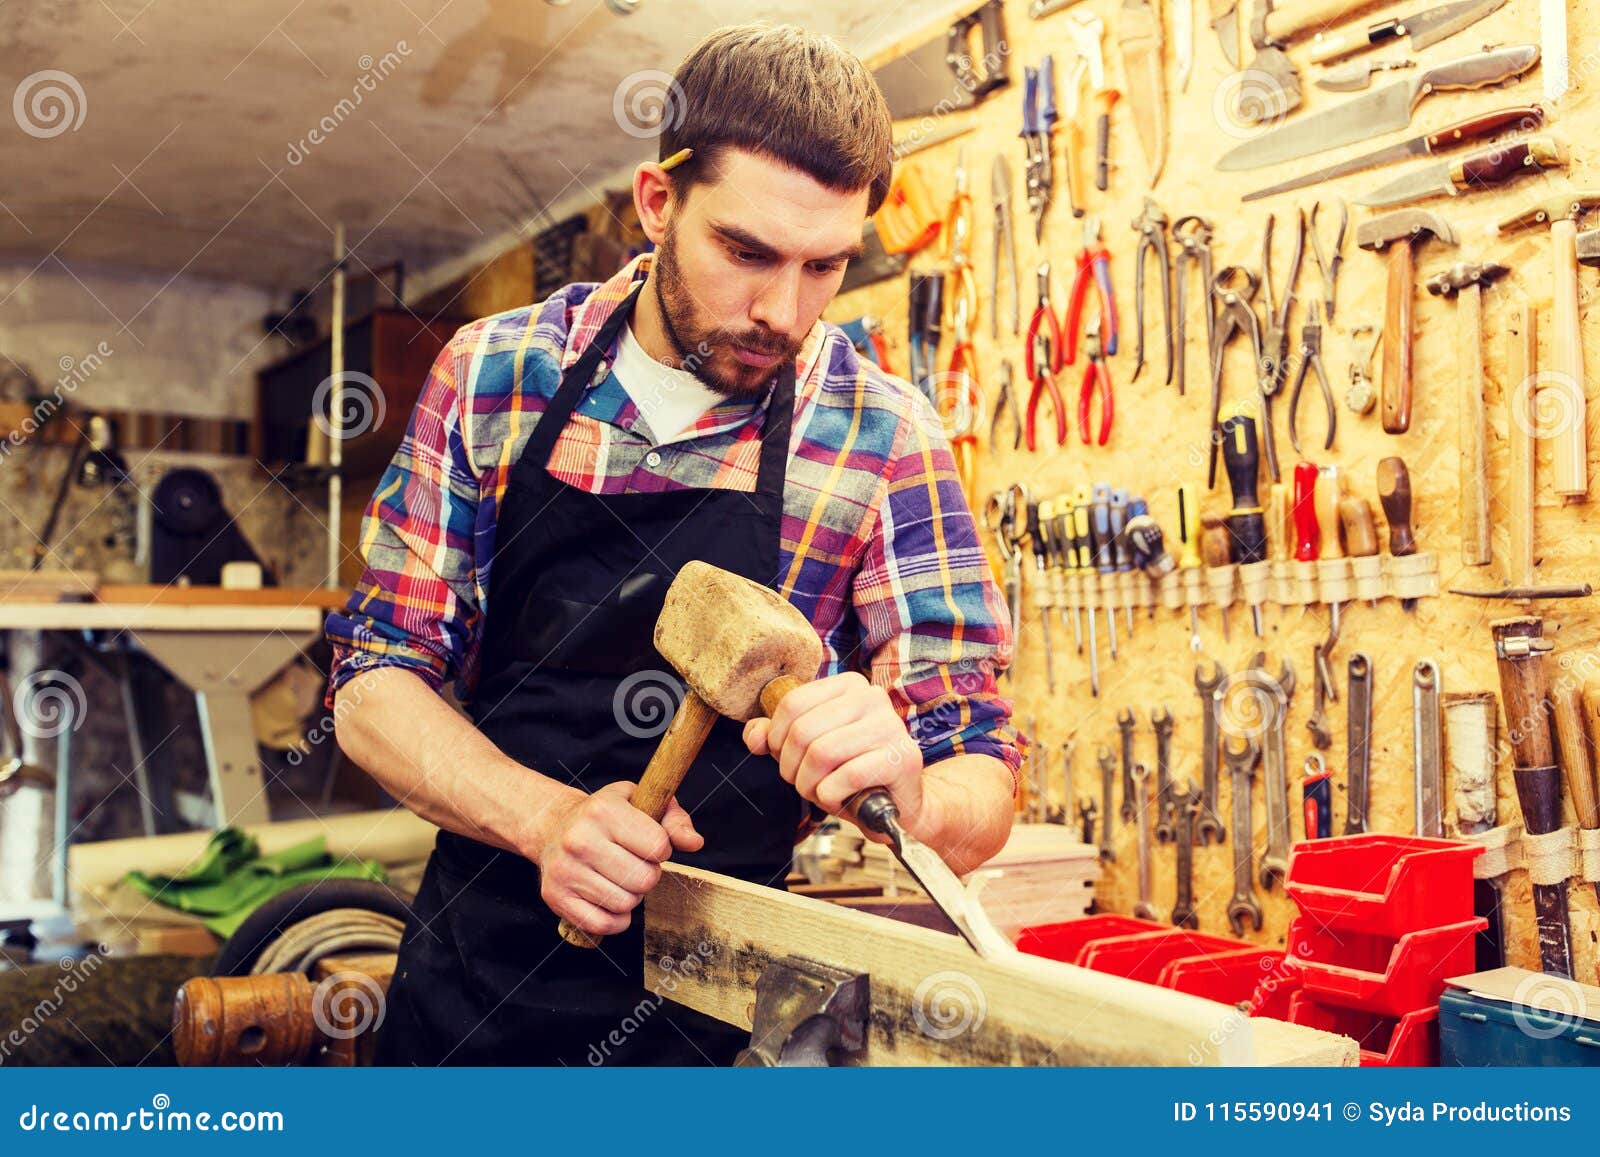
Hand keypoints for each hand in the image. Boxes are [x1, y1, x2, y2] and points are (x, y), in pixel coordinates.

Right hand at [526, 780, 702, 936]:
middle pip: (644, 880)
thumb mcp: (641, 801)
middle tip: (634, 864)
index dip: (662, 849)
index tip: (648, 843)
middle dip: (648, 875)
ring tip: (619, 878)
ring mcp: (565, 870)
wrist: (553, 826)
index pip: (658, 846)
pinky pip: (603, 924)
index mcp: (604, 810)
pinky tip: (610, 899)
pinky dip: (616, 919)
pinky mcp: (556, 896)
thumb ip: (674, 820)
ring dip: (631, 896)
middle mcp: (580, 839)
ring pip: (625, 904)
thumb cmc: (606, 816)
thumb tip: (695, 843)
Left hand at [741, 671, 926, 840]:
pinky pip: (847, 777)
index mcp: (849, 685)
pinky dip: (832, 797)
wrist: (899, 803)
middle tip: (804, 782)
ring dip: (810, 785)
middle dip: (792, 768)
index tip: (787, 759)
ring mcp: (890, 726)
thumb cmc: (851, 772)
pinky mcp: (901, 758)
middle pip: (803, 730)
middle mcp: (872, 697)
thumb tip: (754, 737)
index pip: (792, 703)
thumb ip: (777, 737)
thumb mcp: (809, 750)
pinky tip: (840, 799)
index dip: (777, 739)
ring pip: (821, 754)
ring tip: (821, 792)